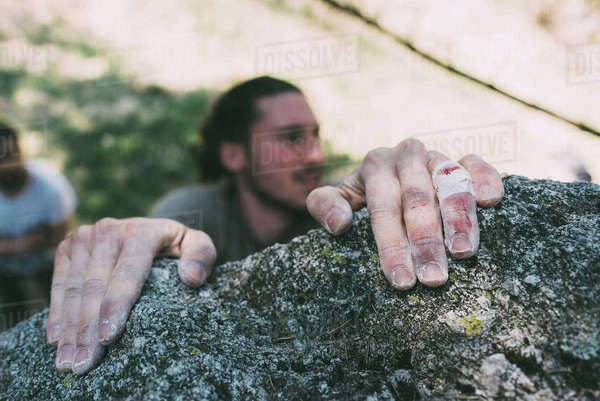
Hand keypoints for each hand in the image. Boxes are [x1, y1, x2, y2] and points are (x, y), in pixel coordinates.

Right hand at [46, 218, 215, 373]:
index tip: (110, 336)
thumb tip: (191, 278)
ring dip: (70, 328)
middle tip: (87, 362)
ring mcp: (85, 237)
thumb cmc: (176, 246)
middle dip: (89, 327)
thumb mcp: (197, 244)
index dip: (116, 304)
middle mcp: (109, 230)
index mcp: (142, 231)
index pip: (127, 271)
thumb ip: (201, 255)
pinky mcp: (68, 247)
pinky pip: (58, 284)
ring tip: (69, 361)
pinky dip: (57, 314)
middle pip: (96, 285)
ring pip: (74, 288)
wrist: (149, 229)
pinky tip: (56, 340)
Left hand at [306, 138, 502, 289]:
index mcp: (375, 165)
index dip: (391, 244)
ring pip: (450, 182)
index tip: (400, 280)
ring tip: (463, 252)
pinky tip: (490, 201)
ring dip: (459, 217)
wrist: (389, 172)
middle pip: (418, 198)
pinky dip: (486, 179)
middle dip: (425, 241)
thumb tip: (340, 224)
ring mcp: (437, 156)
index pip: (383, 207)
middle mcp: (407, 156)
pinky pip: (477, 165)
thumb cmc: (362, 195)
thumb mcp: (337, 198)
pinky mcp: (463, 160)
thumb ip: (325, 205)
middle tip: (433, 278)